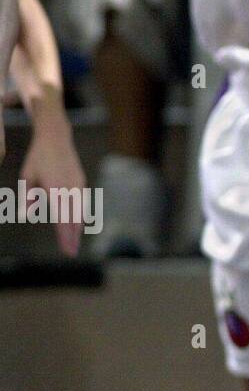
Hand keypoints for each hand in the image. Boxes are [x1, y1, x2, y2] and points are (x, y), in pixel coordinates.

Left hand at [19, 119, 86, 256]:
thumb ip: (27, 197)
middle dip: (72, 236)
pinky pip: (82, 202)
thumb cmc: (38, 158)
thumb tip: (25, 215)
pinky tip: (78, 224)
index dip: (65, 234)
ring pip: (80, 210)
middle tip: (71, 252)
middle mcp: (70, 187)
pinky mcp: (81, 181)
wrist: (56, 138)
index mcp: (56, 187)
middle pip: (74, 216)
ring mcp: (78, 183)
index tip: (67, 248)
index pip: (62, 216)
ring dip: (77, 227)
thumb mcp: (27, 176)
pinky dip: (80, 215)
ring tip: (73, 242)